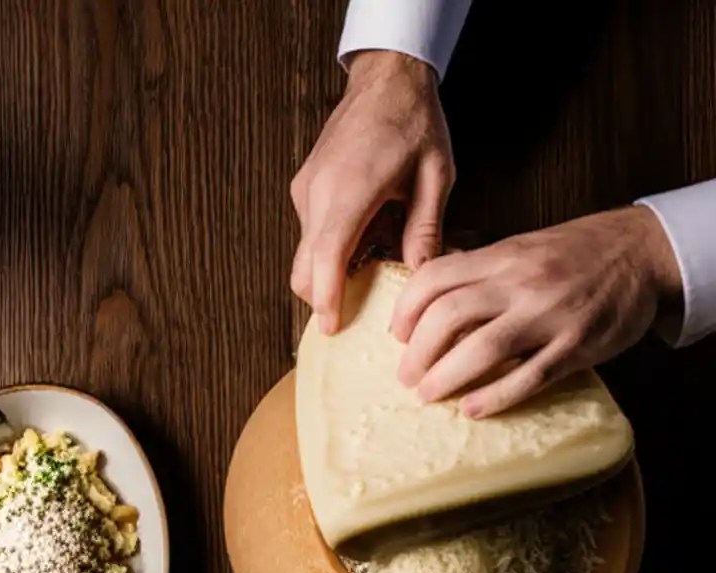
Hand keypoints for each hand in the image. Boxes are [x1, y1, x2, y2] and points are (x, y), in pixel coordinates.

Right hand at [291, 51, 454, 333]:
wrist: (385, 79)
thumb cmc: (414, 123)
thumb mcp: (435, 177)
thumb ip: (425, 230)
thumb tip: (422, 276)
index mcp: (350, 190)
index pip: (326, 258)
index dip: (326, 299)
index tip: (331, 328)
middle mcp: (317, 193)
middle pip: (304, 267)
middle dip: (324, 296)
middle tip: (360, 313)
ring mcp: (306, 190)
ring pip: (306, 253)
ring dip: (332, 271)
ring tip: (374, 266)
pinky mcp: (305, 187)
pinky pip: (311, 233)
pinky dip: (332, 249)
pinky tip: (367, 238)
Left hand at [390, 206, 682, 417]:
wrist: (642, 251)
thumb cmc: (573, 253)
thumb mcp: (519, 247)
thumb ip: (477, 269)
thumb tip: (425, 296)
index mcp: (500, 256)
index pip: (433, 278)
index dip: (405, 310)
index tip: (397, 334)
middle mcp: (519, 283)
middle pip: (448, 317)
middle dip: (417, 352)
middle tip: (406, 376)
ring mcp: (549, 315)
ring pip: (483, 349)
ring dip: (445, 377)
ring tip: (427, 394)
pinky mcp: (577, 346)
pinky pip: (529, 376)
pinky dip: (495, 396)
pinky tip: (472, 408)